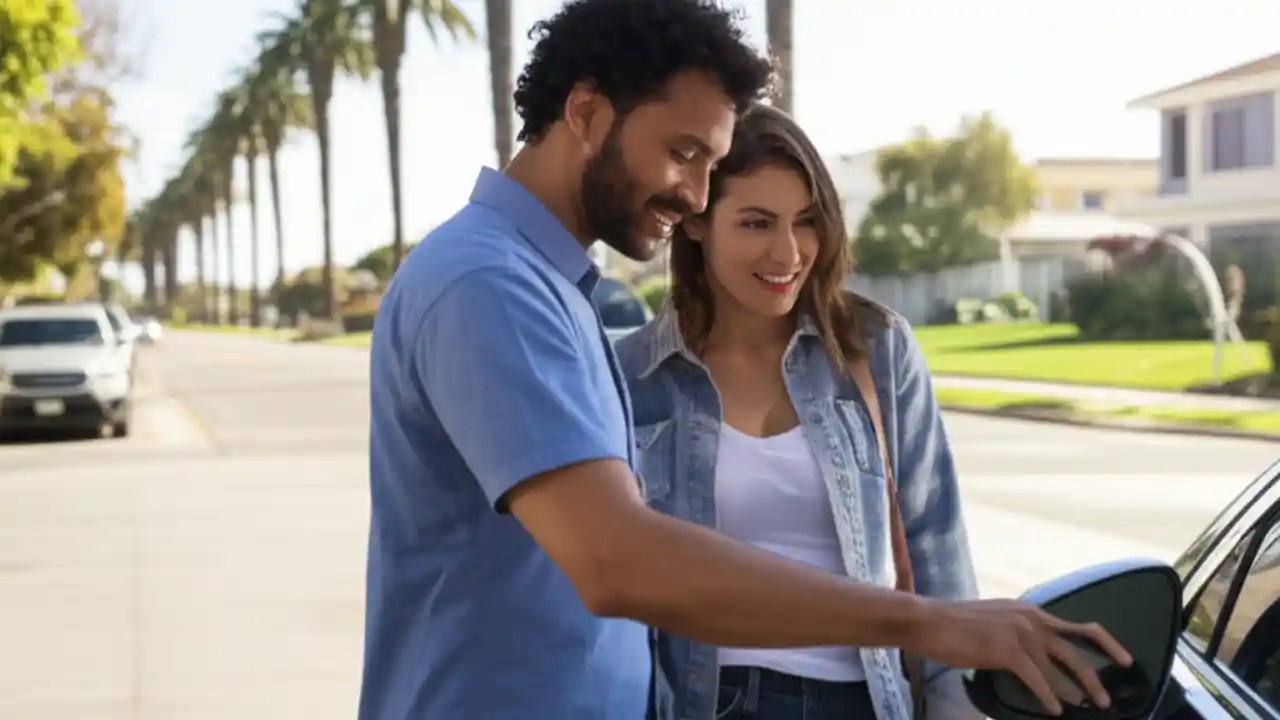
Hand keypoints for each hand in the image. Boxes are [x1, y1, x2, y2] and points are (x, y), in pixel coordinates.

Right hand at [912, 599, 1132, 715]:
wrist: (927, 620)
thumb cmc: (952, 625)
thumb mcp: (993, 621)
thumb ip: (1015, 633)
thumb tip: (1029, 657)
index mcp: (1029, 611)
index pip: (1075, 626)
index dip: (1103, 642)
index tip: (1123, 657)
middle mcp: (1031, 618)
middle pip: (1077, 647)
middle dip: (1095, 675)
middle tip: (1108, 698)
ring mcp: (1020, 632)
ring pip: (1061, 665)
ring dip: (1078, 690)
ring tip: (1091, 706)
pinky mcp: (1007, 650)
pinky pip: (1037, 679)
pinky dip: (1049, 696)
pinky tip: (1055, 710)